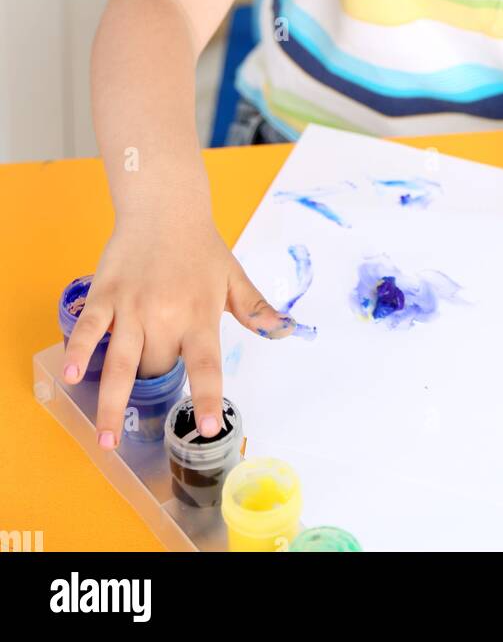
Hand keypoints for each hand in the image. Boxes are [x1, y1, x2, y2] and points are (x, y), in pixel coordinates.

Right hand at [62, 213, 296, 449]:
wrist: (164, 205)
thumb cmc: (200, 245)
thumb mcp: (233, 276)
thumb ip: (256, 309)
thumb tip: (287, 331)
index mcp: (200, 314)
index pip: (206, 364)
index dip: (207, 398)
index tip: (208, 429)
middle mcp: (165, 315)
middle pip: (157, 368)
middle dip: (156, 382)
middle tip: (154, 380)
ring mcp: (132, 306)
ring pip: (121, 363)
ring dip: (112, 404)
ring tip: (106, 440)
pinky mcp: (105, 295)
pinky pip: (90, 330)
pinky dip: (80, 353)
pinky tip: (72, 378)